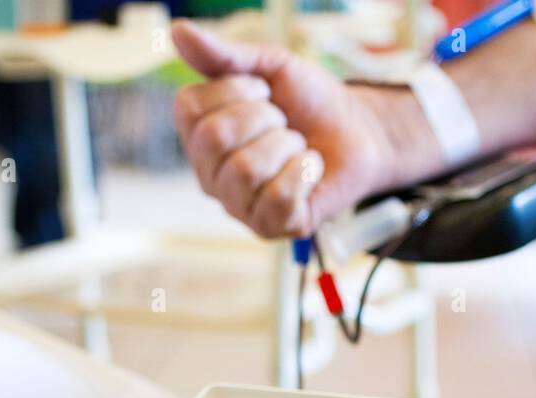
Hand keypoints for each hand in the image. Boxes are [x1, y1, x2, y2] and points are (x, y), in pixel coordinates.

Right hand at [172, 21, 395, 238]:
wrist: (358, 132)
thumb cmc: (310, 102)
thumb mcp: (270, 66)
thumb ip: (224, 55)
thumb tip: (178, 31)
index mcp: (199, 133)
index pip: (189, 109)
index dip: (235, 91)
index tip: (264, 92)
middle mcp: (209, 174)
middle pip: (214, 140)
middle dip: (264, 118)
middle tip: (284, 122)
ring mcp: (237, 205)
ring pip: (244, 171)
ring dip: (286, 147)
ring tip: (298, 147)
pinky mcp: (269, 227)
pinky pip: (277, 198)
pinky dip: (304, 173)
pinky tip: (310, 169)